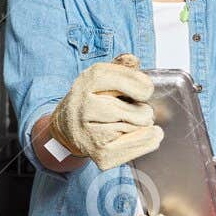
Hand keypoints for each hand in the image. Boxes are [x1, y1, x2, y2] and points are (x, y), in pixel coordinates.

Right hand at [48, 53, 161, 169]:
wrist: (68, 128)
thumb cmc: (93, 99)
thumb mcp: (103, 77)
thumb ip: (121, 66)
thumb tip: (132, 60)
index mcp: (87, 82)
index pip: (120, 79)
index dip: (141, 84)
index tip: (146, 89)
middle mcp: (85, 107)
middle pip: (134, 109)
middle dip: (144, 109)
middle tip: (138, 110)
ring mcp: (90, 133)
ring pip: (138, 127)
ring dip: (144, 125)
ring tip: (132, 122)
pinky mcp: (100, 154)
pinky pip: (138, 146)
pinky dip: (148, 140)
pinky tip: (144, 134)